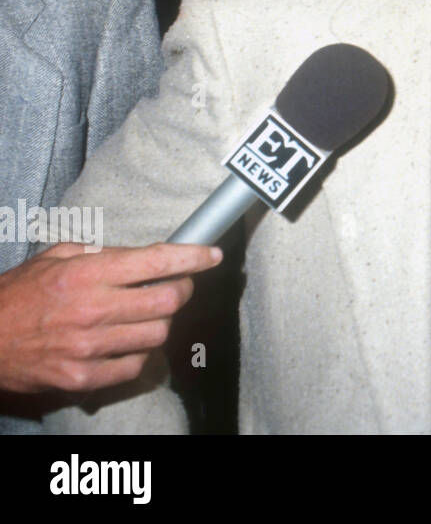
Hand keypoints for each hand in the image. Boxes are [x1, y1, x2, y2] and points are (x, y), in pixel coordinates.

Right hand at [0, 243, 222, 393]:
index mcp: (87, 274)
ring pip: (158, 334)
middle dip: (182, 290)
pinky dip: (139, 354)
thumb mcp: (56, 257)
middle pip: (168, 300)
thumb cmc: (17, 295)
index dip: (192, 256)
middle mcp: (93, 310)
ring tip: (146, 315)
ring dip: (160, 322)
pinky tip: (127, 343)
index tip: (211, 255)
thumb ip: (102, 253)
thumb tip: (144, 255)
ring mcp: (89, 347)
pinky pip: (135, 366)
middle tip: (177, 285)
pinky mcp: (83, 377)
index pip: (157, 260)